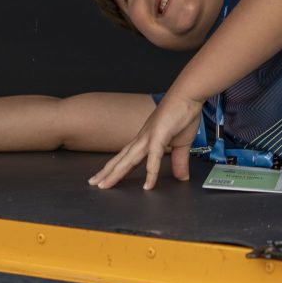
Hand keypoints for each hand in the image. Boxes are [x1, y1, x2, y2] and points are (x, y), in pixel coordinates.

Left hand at [88, 95, 204, 190]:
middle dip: (107, 172)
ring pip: (128, 160)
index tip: (106, 177)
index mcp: (145, 140)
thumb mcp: (181, 144)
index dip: (116, 168)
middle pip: (121, 160)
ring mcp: (148, 138)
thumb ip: (179, 162)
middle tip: (93, 183)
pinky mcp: (159, 137)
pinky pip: (153, 159)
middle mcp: (142, 140)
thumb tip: (182, 177)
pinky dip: (150, 173)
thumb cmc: (182, 115)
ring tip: (105, 185)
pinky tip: (148, 186)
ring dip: (116, 173)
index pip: (126, 158)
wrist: (187, 96)